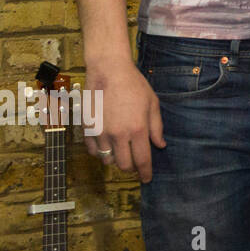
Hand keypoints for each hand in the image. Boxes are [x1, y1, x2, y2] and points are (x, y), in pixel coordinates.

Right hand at [84, 58, 165, 181]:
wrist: (109, 71)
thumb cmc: (134, 86)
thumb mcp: (153, 104)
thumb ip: (157, 127)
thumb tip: (160, 146)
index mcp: (138, 129)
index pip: (142, 160)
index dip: (145, 173)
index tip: (147, 179)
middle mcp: (119, 135)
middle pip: (124, 165)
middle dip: (132, 168)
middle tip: (136, 163)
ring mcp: (101, 133)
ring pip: (107, 160)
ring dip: (116, 159)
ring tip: (122, 151)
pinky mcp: (88, 129)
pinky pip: (93, 151)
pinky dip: (101, 152)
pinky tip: (107, 145)